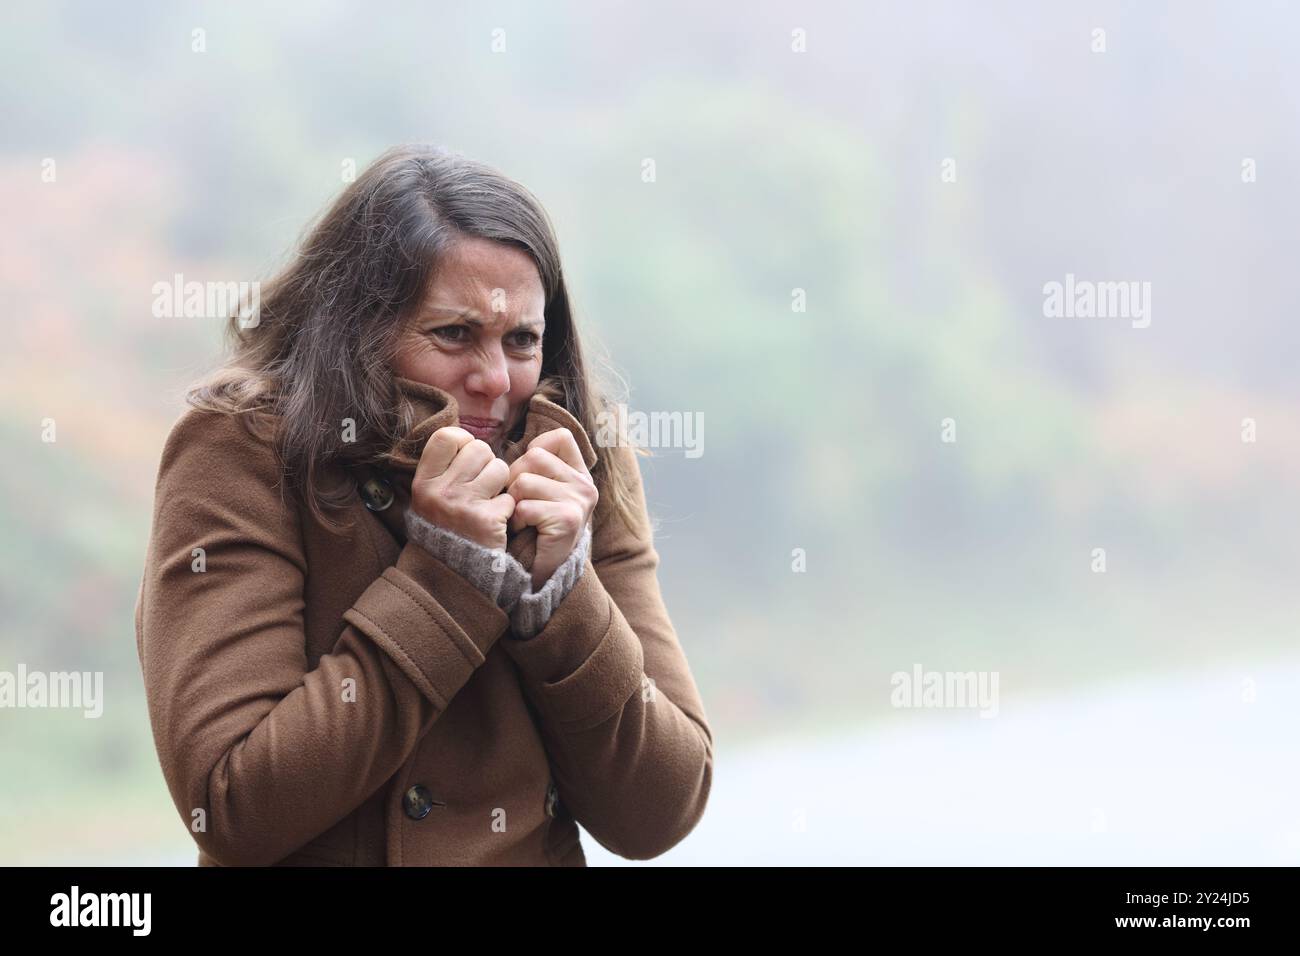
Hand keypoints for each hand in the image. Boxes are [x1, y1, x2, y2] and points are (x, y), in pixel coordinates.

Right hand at [410, 426, 514, 549]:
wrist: (451, 575)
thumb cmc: (446, 527)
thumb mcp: (431, 497)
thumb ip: (444, 468)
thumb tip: (465, 437)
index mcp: (424, 481)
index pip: (447, 436)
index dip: (464, 441)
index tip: (468, 458)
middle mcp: (440, 491)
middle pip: (479, 448)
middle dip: (487, 464)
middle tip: (482, 485)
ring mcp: (462, 505)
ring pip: (499, 468)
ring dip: (501, 484)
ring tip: (489, 500)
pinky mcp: (486, 520)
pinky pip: (509, 496)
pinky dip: (507, 509)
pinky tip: (495, 521)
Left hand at [505, 428, 598, 588]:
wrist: (546, 575)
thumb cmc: (535, 529)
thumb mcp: (542, 492)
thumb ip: (537, 467)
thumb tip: (515, 445)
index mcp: (580, 474)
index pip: (560, 437)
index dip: (536, 449)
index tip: (529, 474)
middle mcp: (585, 485)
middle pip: (534, 456)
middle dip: (514, 478)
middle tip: (518, 503)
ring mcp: (579, 501)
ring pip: (524, 481)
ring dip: (513, 502)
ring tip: (521, 518)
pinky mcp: (568, 520)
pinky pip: (525, 506)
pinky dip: (516, 520)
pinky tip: (524, 531)